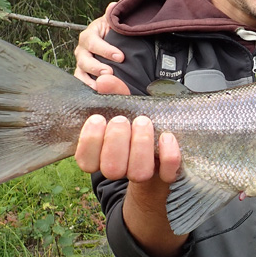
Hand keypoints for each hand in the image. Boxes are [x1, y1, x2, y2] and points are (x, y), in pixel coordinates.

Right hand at [74, 2, 124, 87]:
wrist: (112, 40)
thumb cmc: (113, 32)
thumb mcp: (113, 22)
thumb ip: (113, 15)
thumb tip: (113, 5)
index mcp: (89, 35)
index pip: (94, 42)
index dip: (106, 50)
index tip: (120, 56)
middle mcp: (82, 49)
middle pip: (84, 60)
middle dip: (97, 67)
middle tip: (110, 72)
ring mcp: (82, 62)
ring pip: (81, 72)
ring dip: (91, 80)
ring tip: (103, 86)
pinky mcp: (84, 73)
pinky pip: (82, 82)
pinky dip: (88, 87)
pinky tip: (99, 91)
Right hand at [74, 75, 186, 256]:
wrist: (160, 148)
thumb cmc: (133, 124)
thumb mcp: (122, 107)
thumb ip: (112, 94)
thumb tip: (104, 80)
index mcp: (100, 157)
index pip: (86, 162)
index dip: (90, 142)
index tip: (98, 119)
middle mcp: (119, 170)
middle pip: (111, 169)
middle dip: (116, 140)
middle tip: (122, 120)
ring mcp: (142, 175)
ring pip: (138, 173)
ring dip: (140, 145)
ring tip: (143, 122)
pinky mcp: (166, 176)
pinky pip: (167, 173)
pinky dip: (168, 155)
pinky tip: (167, 136)